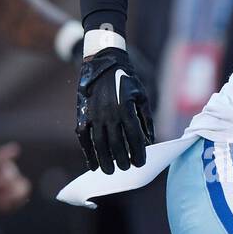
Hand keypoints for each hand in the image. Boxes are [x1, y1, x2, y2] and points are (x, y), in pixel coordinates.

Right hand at [76, 45, 154, 173]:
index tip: (140, 163)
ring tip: (110, 171)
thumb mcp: (141, 96)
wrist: (103, 62)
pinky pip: (84, 137)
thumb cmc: (127, 80)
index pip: (133, 137)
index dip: (138, 152)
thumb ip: (146, 120)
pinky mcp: (83, 114)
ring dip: (104, 160)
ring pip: (99, 143)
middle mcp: (109, 113)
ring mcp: (94, 114)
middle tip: (126, 169)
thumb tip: (149, 142)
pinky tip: (92, 164)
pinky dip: (87, 152)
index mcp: (125, 108)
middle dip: (122, 160)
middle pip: (116, 144)